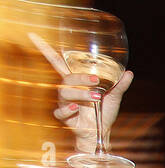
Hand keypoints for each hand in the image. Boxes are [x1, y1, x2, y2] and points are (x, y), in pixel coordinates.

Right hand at [30, 32, 132, 152]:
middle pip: (66, 79)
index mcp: (76, 81)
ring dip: (80, 93)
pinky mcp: (65, 117)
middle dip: (80, 78)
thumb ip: (119, 85)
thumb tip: (129, 72)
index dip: (44, 49)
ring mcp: (65, 103)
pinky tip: (76, 107)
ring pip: (64, 93)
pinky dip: (67, 109)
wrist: (101, 133)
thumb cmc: (103, 112)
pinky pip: (60, 112)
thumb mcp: (114, 97)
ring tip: (96, 96)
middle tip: (96, 80)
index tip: (32, 35)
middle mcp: (68, 90)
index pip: (57, 62)